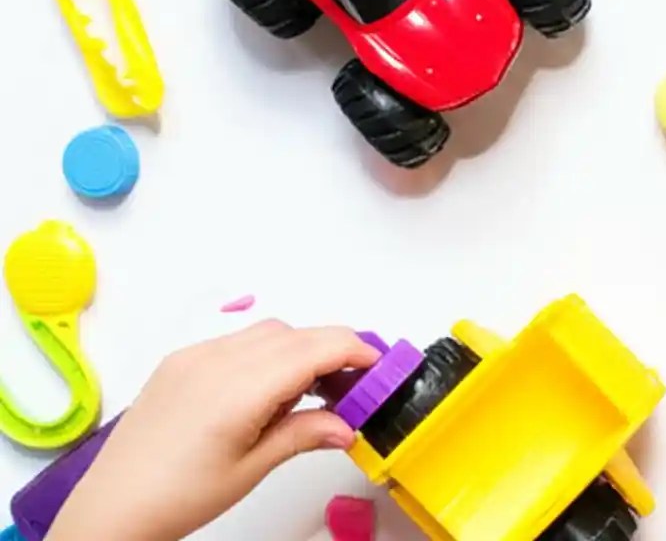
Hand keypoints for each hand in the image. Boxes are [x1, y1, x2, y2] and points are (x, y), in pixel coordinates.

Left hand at [47, 321, 379, 540]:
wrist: (114, 507)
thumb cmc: (177, 495)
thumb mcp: (252, 468)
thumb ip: (303, 435)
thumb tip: (346, 425)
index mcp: (239, 389)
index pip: (315, 347)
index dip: (355, 351)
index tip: (378, 366)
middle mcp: (216, 360)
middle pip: (296, 334)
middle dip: (332, 350)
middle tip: (354, 386)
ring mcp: (194, 356)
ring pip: (268, 332)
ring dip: (300, 349)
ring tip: (313, 392)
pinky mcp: (180, 361)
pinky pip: (237, 341)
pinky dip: (267, 353)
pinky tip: (271, 389)